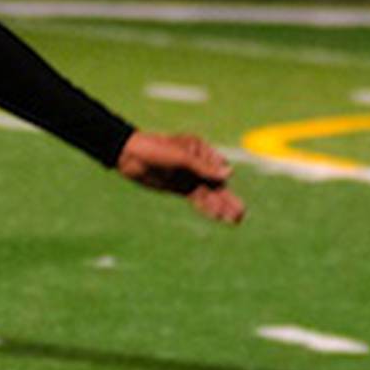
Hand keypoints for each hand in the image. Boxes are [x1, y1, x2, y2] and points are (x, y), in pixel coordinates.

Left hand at [116, 131, 245, 223]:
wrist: (128, 156)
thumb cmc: (154, 149)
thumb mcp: (181, 157)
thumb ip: (204, 167)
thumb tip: (229, 173)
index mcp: (200, 149)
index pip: (218, 164)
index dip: (221, 175)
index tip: (221, 181)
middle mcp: (197, 163)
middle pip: (216, 183)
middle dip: (228, 198)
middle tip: (242, 213)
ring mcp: (188, 176)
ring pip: (208, 193)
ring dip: (220, 206)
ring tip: (235, 220)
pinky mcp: (179, 187)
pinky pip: (197, 199)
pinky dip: (207, 207)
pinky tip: (218, 216)